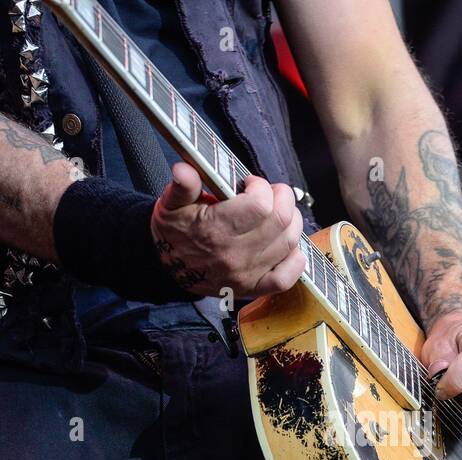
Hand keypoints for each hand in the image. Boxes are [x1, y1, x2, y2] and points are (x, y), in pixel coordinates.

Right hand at [150, 162, 304, 297]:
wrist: (166, 270)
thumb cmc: (172, 233)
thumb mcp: (170, 205)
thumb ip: (182, 186)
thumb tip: (184, 169)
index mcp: (215, 230)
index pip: (260, 205)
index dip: (261, 187)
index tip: (250, 184)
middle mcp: (235, 254)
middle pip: (281, 221)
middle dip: (282, 198)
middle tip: (270, 193)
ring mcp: (246, 273)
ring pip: (289, 243)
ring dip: (291, 222)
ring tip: (277, 212)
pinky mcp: (252, 288)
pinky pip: (286, 278)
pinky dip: (295, 260)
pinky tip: (288, 245)